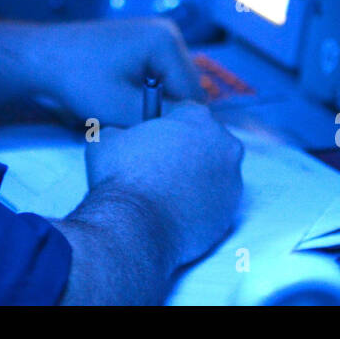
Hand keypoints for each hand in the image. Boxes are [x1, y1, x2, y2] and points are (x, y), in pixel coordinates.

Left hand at [22, 17, 205, 126]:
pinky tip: (122, 98)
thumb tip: (189, 132)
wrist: (43, 57)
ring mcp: (156, 35)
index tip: (153, 137)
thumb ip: (160, 120)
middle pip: (185, 88)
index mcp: (166, 42)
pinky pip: (159, 76)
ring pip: (172, 85)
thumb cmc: (77, 78)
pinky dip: (145, 93)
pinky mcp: (144, 43)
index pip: (193, 94)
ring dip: (154, 103)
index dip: (176, 122)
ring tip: (125, 110)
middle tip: (135, 124)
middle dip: (165, 110)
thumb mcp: (121, 107)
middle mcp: (168, 32)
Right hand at [85, 103, 243, 266]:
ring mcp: (232, 180)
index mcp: (198, 118)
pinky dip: (199, 204)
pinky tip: (175, 211)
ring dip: (194, 178)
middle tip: (160, 167)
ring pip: (213, 173)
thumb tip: (122, 137)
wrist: (135, 226)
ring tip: (166, 193)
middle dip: (186, 150)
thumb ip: (123, 131)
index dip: (165, 125)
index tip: (153, 140)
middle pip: (205, 141)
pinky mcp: (231, 212)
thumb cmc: (122, 177)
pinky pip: (214, 202)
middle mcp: (224, 144)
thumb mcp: (107, 139)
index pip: (184, 112)